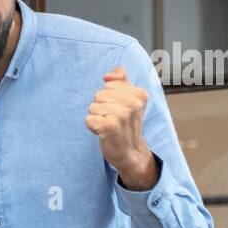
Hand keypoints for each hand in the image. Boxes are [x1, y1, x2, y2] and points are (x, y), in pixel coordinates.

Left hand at [86, 66, 156, 189]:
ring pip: (92, 107)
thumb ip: (121, 81)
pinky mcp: (110, 127)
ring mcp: (122, 115)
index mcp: (139, 94)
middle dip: (101, 107)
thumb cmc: (126, 124)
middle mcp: (132, 103)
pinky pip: (88, 119)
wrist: (130, 152)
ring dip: (96, 118)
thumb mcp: (129, 99)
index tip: (118, 109)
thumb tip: (108, 75)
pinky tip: (103, 133)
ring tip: (109, 126)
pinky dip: (92, 127)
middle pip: (99, 94)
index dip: (108, 98)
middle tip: (112, 119)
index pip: (108, 84)